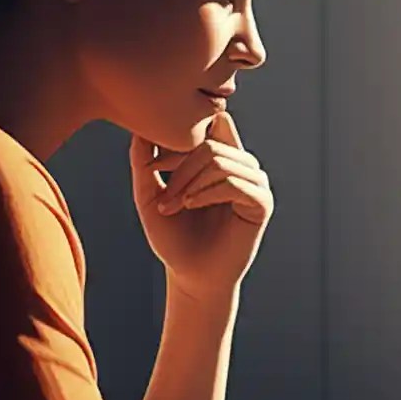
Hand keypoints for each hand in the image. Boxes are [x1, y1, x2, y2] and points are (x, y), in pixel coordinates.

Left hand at [130, 112, 273, 300]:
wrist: (191, 275)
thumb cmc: (173, 237)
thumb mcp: (149, 194)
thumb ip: (144, 161)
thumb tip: (138, 127)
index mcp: (222, 159)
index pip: (212, 124)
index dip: (182, 135)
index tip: (153, 165)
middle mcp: (243, 167)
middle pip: (211, 141)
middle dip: (179, 165)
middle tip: (161, 195)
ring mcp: (255, 184)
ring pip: (221, 161)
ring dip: (189, 182)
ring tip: (174, 205)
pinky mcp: (262, 204)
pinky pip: (234, 183)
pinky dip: (207, 193)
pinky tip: (191, 206)